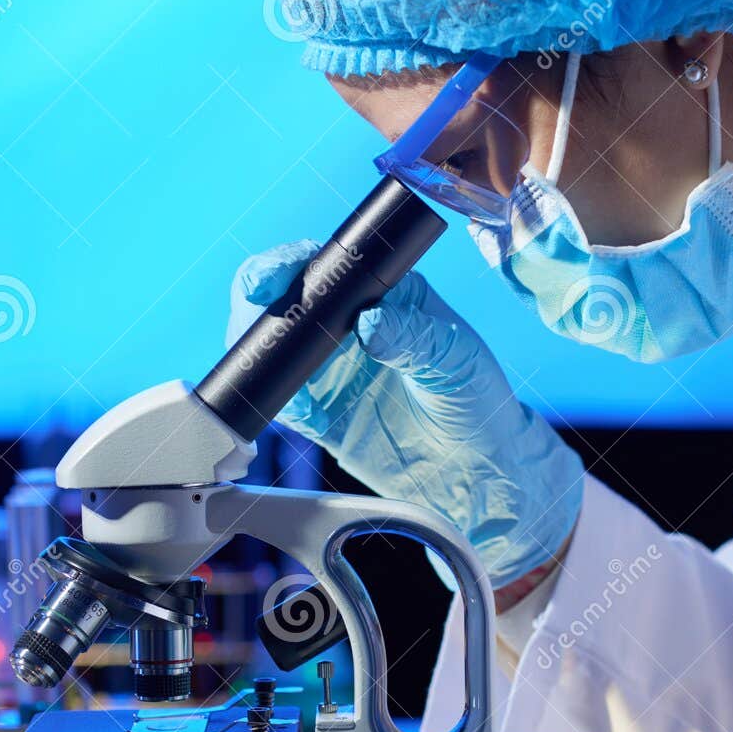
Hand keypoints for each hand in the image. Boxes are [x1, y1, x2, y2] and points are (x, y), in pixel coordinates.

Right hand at [227, 245, 582, 584]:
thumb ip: (414, 337)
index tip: (273, 275)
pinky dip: (281, 402)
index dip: (291, 263)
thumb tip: (369, 322)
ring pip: (273, 350)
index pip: (329, 266)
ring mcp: (332, 371)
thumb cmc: (479, 399)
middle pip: (287, 302)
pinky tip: (305, 411)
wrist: (479, 468)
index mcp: (384, 295)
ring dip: (258, 353)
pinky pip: (286, 402)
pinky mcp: (323, 415)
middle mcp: (350, 327)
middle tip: (254, 315)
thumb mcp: (456, 358)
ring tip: (270, 365)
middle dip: (259, 304)